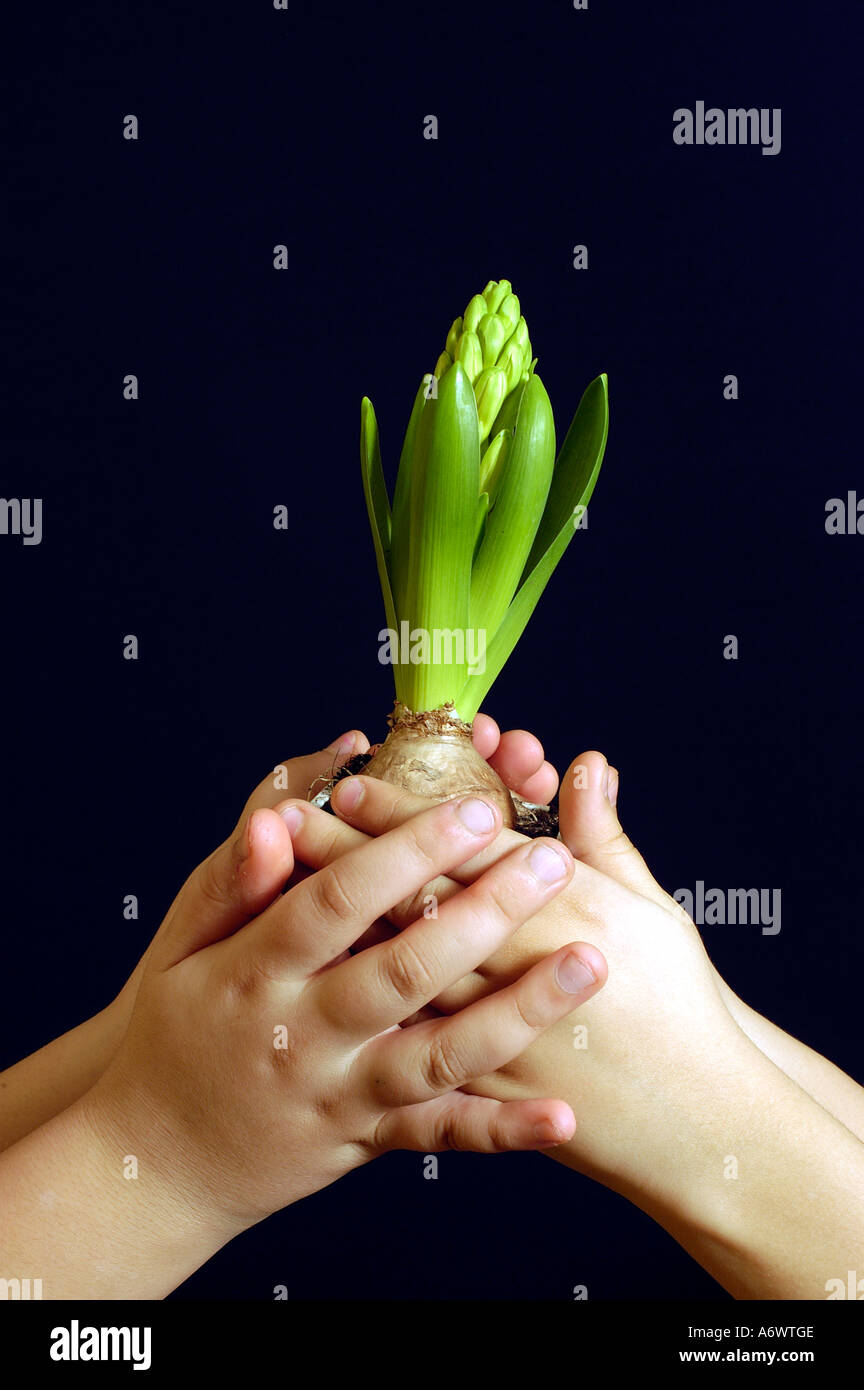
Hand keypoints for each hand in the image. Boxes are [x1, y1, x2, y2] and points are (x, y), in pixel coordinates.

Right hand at [85, 791, 604, 1239]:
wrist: (159, 1157)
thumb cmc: (174, 1027)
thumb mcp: (182, 945)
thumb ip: (234, 882)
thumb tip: (279, 821)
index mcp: (256, 971)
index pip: (338, 901)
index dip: (407, 854)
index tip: (474, 808)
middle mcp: (304, 1035)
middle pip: (404, 970)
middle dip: (485, 913)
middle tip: (552, 860)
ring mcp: (340, 1093)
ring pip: (438, 1055)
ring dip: (518, 1011)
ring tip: (588, 964)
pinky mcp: (367, 1139)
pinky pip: (441, 1135)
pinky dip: (503, 1130)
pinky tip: (565, 1114)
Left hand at [280, 754, 734, 1202]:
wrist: (697, 1123)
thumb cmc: (679, 1002)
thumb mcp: (651, 908)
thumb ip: (605, 836)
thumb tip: (586, 764)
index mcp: (568, 913)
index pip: (470, 849)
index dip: (406, 815)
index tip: (350, 782)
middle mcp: (522, 969)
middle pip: (418, 900)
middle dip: (349, 856)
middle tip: (289, 816)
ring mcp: (495, 1035)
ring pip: (401, 968)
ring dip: (343, 922)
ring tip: (284, 882)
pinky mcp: (480, 1088)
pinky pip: (407, 1043)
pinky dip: (360, 1006)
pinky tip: (313, 978)